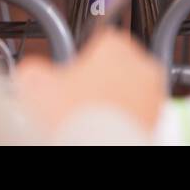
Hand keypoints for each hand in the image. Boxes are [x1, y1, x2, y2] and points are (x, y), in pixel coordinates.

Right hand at [14, 30, 164, 137]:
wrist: (98, 149)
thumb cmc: (74, 117)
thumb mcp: (35, 84)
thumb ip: (33, 69)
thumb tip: (32, 74)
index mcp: (117, 45)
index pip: (101, 40)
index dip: (82, 59)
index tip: (71, 75)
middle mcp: (142, 66)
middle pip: (117, 66)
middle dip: (99, 81)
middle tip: (75, 102)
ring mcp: (154, 95)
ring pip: (129, 91)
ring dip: (112, 102)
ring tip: (87, 120)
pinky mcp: (157, 121)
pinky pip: (136, 114)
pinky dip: (122, 121)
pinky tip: (100, 131)